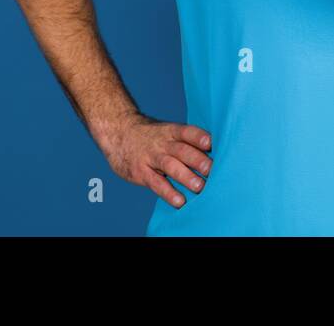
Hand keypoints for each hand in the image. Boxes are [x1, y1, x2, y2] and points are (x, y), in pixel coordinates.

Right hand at [97, 110, 213, 207]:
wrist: (117, 132)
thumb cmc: (150, 135)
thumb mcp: (166, 131)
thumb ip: (186, 141)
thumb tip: (215, 152)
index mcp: (171, 131)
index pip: (187, 132)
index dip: (199, 137)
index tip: (211, 143)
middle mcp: (162, 143)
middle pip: (182, 150)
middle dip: (198, 160)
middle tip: (212, 170)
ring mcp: (151, 157)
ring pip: (170, 166)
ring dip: (186, 176)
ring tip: (200, 187)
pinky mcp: (141, 172)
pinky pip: (156, 183)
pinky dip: (168, 193)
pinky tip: (180, 201)